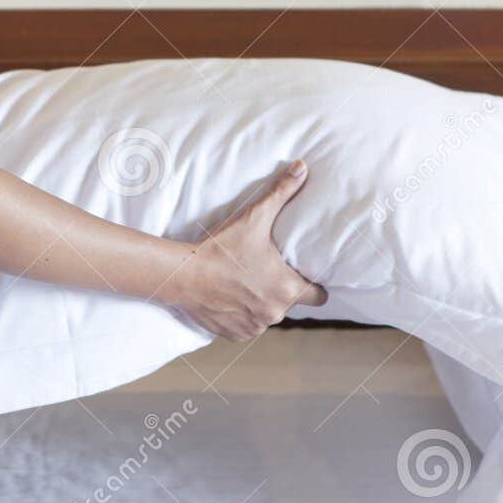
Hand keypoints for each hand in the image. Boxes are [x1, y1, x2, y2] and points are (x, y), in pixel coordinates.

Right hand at [172, 159, 328, 341]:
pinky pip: (248, 325)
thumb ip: (282, 192)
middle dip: (282, 289)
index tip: (307, 274)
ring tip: (246, 281)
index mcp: (287, 289)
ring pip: (268, 314)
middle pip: (290, 303)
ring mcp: (255, 327)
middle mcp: (275, 313)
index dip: (315, 285)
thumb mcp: (255, 217)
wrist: (183, 275)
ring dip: (262, 302)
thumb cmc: (221, 247)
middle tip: (268, 270)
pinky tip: (231, 295)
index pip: (319, 296)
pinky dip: (243, 314)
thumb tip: (303, 167)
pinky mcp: (236, 335)